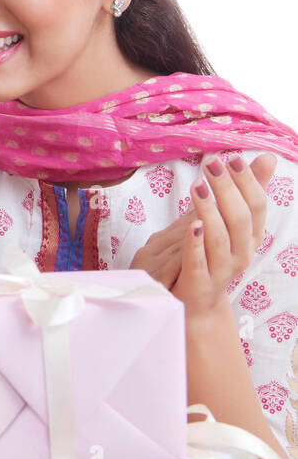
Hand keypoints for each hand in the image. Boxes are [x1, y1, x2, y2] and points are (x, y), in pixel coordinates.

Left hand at [168, 153, 276, 319]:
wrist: (198, 301)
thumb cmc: (212, 252)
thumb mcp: (229, 220)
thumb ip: (246, 190)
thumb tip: (267, 157)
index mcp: (251, 236)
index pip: (256, 206)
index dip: (247, 182)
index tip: (233, 158)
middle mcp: (242, 252)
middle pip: (239, 218)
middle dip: (226, 189)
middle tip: (212, 164)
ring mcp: (222, 269)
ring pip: (220, 238)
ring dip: (210, 210)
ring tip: (198, 186)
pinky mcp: (199, 282)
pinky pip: (199, 261)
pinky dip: (196, 243)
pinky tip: (191, 225)